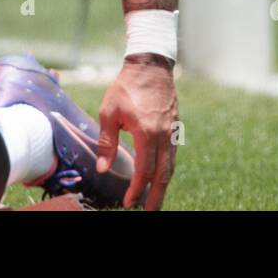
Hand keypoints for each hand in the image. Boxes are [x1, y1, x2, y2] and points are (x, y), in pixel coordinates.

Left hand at [95, 54, 177, 209]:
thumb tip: (103, 169)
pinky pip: (172, 155)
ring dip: (163, 185)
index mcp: (146, 133)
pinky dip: (167, 170)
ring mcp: (171, 132)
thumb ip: (107, 142)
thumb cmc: (126, 87)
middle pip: (162, 175)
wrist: (150, 66)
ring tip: (155, 200)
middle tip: (150, 212)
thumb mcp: (109, 112)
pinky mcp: (174, 127)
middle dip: (156, 196)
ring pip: (170, 166)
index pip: (143, 170)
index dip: (136, 189)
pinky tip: (160, 176)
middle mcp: (163, 136)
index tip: (128, 202)